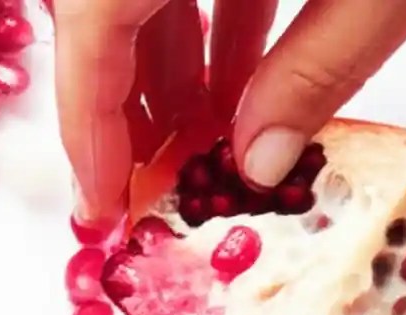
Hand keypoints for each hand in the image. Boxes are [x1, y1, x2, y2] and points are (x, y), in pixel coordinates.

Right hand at [52, 0, 405, 225]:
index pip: (90, 22)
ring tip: (212, 152)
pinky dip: (210, 22)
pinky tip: (251, 79)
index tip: (102, 205)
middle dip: (124, 106)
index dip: (86, 124)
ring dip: (172, 70)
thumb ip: (319, 66)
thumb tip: (260, 164)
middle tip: (155, 191)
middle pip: (102, 12)